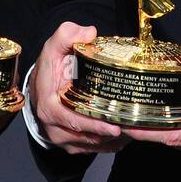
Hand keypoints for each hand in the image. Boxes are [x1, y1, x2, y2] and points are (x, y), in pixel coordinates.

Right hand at [30, 22, 126, 154]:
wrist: (40, 89)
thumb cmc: (50, 68)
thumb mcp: (53, 47)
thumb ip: (67, 35)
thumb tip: (89, 32)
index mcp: (49, 106)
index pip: (71, 120)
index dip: (93, 125)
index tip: (114, 126)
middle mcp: (55, 127)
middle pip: (88, 136)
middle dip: (115, 134)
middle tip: (139, 130)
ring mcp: (65, 139)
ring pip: (96, 145)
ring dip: (117, 139)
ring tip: (140, 131)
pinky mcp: (74, 145)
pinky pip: (97, 148)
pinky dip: (114, 143)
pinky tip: (130, 134)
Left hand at [123, 49, 180, 165]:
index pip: (172, 137)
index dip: (146, 132)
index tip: (125, 123)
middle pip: (171, 142)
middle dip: (148, 130)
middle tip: (125, 113)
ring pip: (180, 144)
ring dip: (161, 131)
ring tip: (139, 113)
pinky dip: (175, 132)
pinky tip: (164, 117)